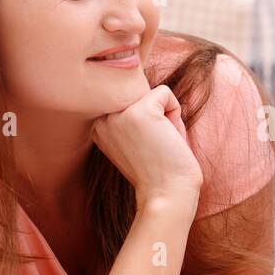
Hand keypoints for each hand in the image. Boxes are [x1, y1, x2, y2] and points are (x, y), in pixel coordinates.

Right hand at [90, 84, 202, 207]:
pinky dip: (176, 114)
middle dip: (159, 117)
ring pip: (153, 93)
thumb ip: (137, 113)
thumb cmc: (161, 170)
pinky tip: (167, 138)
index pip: (132, 100)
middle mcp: (102, 119)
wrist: (167, 195)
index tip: (147, 150)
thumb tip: (142, 78)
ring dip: (167, 116)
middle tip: (157, 147)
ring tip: (162, 144)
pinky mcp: (137, 112)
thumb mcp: (140, 138)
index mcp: (98, 126)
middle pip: (142, 94)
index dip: (151, 122)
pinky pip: (166, 92)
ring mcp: (117, 115)